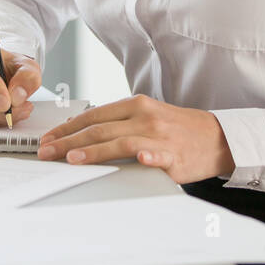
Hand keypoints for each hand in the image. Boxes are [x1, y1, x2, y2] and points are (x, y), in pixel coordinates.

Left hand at [36, 94, 234, 183]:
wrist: (217, 137)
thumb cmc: (177, 128)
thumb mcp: (146, 116)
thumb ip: (118, 122)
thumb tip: (82, 130)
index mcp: (135, 105)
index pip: (93, 115)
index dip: (68, 128)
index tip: (48, 139)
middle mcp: (145, 117)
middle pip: (100, 129)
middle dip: (68, 142)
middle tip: (46, 152)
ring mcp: (159, 136)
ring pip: (120, 142)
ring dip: (94, 151)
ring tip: (72, 159)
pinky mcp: (175, 155)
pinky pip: (159, 155)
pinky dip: (148, 156)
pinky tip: (139, 160)